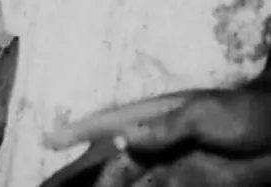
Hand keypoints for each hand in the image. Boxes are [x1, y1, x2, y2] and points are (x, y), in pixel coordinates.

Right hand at [40, 87, 270, 186]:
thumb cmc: (244, 113)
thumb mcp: (203, 114)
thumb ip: (163, 128)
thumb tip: (124, 138)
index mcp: (156, 115)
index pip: (108, 122)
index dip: (77, 130)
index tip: (49, 138)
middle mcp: (156, 140)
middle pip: (112, 156)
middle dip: (85, 169)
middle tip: (55, 184)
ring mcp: (171, 163)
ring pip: (128, 178)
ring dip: (108, 185)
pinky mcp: (189, 182)